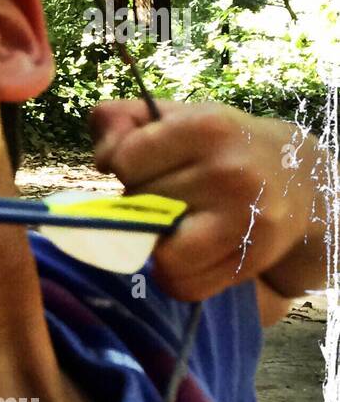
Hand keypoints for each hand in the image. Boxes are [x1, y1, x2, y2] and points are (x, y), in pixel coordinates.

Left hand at [89, 98, 324, 302]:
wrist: (299, 179)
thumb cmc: (218, 146)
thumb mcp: (171, 116)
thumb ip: (118, 120)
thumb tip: (103, 160)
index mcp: (206, 128)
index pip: (124, 160)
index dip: (127, 166)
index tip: (150, 164)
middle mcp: (230, 173)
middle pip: (139, 207)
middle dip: (143, 204)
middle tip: (173, 194)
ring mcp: (244, 220)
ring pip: (159, 254)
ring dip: (158, 245)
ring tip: (179, 224)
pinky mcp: (250, 260)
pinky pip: (184, 285)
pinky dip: (178, 275)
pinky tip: (194, 249)